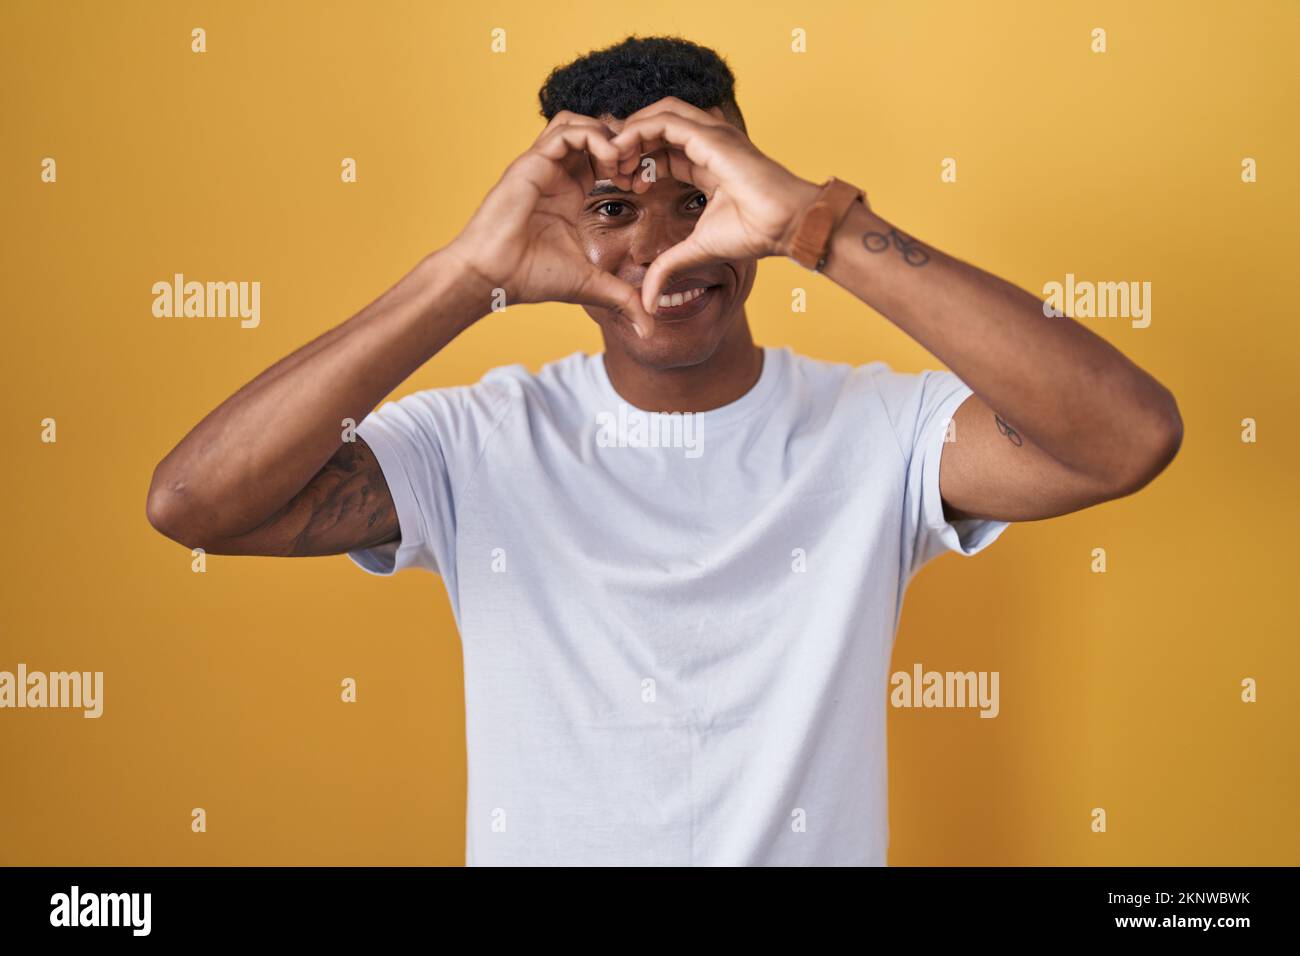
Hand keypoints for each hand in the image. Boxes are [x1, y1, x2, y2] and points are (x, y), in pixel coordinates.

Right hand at [445, 112, 655, 338]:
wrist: (493, 277)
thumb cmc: (532, 278)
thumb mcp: (591, 285)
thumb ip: (622, 298)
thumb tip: (649, 329)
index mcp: (571, 193)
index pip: (604, 157)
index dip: (629, 163)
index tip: (644, 186)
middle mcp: (557, 174)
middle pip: (596, 132)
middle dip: (624, 144)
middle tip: (640, 169)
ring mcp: (543, 165)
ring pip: (581, 123)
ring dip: (610, 135)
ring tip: (624, 163)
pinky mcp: (532, 162)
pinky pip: (567, 130)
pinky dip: (594, 137)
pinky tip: (610, 162)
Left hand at [608, 97, 821, 313]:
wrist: (784, 225)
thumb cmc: (754, 233)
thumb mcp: (696, 251)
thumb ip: (668, 268)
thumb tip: (646, 302)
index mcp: (707, 162)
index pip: (664, 147)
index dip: (639, 161)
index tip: (626, 186)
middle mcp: (708, 141)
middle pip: (658, 124)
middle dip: (631, 142)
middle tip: (613, 168)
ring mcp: (711, 134)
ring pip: (658, 114)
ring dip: (631, 133)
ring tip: (614, 160)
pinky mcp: (710, 136)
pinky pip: (664, 121)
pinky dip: (638, 131)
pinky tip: (623, 153)